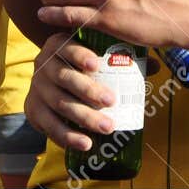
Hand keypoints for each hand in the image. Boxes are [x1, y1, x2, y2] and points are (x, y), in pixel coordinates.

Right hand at [24, 33, 116, 151]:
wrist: (50, 85)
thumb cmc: (81, 68)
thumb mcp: (95, 57)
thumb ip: (122, 59)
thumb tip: (156, 66)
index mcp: (58, 45)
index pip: (67, 48)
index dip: (80, 56)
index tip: (97, 65)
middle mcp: (43, 65)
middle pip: (64, 78)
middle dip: (88, 90)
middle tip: (111, 101)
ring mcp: (37, 88)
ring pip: (59, 103)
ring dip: (84, 117)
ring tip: (107, 127)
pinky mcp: (33, 110)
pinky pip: (50, 125)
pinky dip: (68, 136)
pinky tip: (86, 143)